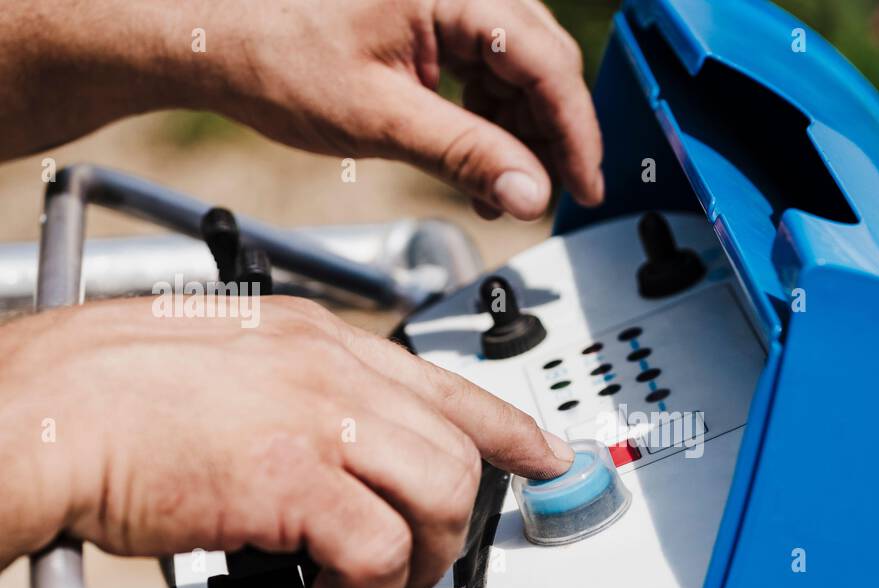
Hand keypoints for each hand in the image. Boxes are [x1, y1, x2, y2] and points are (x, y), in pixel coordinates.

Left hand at [0, 0, 602, 219]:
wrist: (211, 37)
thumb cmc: (274, 55)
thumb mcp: (379, 118)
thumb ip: (465, 155)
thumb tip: (530, 194)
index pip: (545, 61)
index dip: (575, 131)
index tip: (586, 186)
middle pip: (541, 61)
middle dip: (552, 134)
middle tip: (553, 195)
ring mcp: (446, 1)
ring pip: (517, 69)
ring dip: (521, 133)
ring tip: (504, 191)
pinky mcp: (431, 22)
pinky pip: (485, 71)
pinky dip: (489, 121)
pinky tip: (480, 164)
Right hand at [0, 297, 573, 587]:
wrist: (33, 413)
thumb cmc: (103, 397)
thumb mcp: (224, 367)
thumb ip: (296, 403)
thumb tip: (338, 462)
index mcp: (317, 340)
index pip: (447, 383)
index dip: (510, 427)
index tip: (547, 453)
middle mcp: (331, 369)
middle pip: (460, 452)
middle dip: (452, 524)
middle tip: (412, 560)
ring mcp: (317, 419)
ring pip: (443, 497)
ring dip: (416, 561)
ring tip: (363, 582)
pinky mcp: (291, 478)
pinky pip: (381, 551)